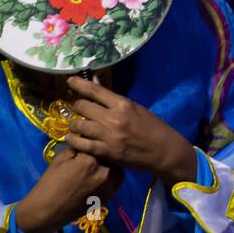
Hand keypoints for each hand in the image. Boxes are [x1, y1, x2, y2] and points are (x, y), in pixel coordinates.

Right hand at [15, 147, 123, 232]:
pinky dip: (112, 175)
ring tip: (99, 164)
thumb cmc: (50, 183)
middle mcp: (103, 171)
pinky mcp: (109, 195)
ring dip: (109, 163)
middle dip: (101, 152)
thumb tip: (85, 141)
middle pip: (108, 154)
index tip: (87, 141)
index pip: (96, 143)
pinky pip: (117, 180)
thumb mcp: (60, 159)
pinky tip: (102, 174)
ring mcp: (108, 185)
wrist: (49, 210)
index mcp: (90, 160)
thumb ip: (76, 147)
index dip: (91, 141)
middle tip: (93, 154)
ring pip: (115, 166)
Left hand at [65, 76, 196, 186]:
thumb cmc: (151, 126)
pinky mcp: (107, 152)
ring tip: (75, 125)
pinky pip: (83, 144)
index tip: (70, 80)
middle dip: (77, 106)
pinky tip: (72, 139)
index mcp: (123, 104)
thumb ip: (112, 98)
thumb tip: (94, 82)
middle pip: (83, 107)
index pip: (95, 91)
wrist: (163, 150)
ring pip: (79, 125)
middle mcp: (114, 118)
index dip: (79, 84)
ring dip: (74, 124)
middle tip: (79, 109)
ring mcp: (109, 136)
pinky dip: (74, 140)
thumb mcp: (134, 108)